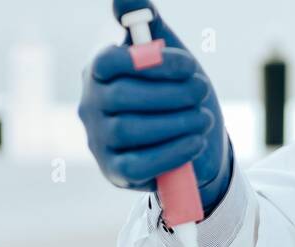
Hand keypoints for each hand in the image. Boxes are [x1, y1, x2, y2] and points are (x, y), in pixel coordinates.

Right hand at [78, 1, 232, 212]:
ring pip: (130, 130)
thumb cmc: (174, 94)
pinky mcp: (115, 173)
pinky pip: (138, 164)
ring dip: (175, 123)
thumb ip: (147, 25)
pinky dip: (171, 152)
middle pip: (122, 97)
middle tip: (203, 90)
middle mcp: (91, 107)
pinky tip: (195, 142)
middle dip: (170, 93)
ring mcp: (100, 142)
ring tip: (203, 118)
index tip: (187, 64)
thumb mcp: (166, 56)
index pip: (107, 63)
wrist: (191, 144)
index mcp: (99, 74)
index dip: (148, 61)